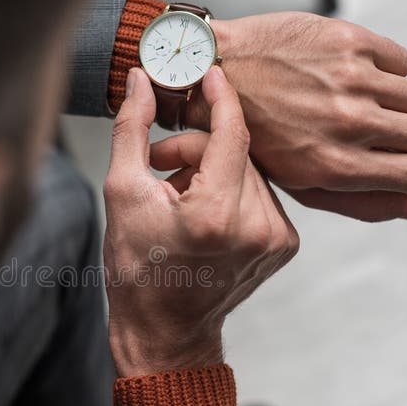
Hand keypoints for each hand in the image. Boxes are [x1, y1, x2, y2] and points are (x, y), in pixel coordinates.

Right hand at [104, 66, 298, 377]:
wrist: (165, 332)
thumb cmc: (138, 272)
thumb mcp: (122, 195)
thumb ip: (132, 131)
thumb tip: (139, 82)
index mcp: (216, 216)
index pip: (232, 132)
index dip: (220, 97)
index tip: (209, 73)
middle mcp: (257, 227)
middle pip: (235, 150)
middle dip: (196, 146)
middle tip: (158, 161)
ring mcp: (276, 238)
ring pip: (248, 170)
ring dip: (212, 169)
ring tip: (176, 194)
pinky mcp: (284, 245)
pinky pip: (260, 194)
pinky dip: (230, 191)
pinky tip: (201, 213)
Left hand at [187, 12, 406, 220]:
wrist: (218, 70)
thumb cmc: (257, 131)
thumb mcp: (300, 182)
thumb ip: (362, 201)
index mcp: (337, 166)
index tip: (406, 162)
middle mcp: (350, 123)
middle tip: (392, 136)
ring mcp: (353, 80)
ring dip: (403, 107)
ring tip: (374, 108)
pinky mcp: (352, 42)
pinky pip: (404, 63)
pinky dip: (393, 75)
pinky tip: (365, 81)